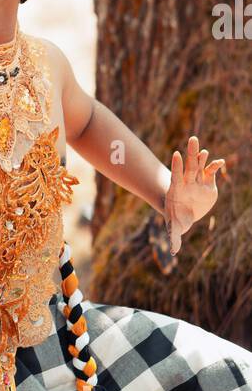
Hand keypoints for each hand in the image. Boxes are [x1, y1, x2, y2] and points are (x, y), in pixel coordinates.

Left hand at [164, 135, 224, 254]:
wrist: (183, 213)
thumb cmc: (177, 219)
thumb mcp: (174, 228)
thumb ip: (174, 237)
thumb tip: (172, 252)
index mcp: (178, 190)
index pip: (177, 175)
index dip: (177, 166)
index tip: (177, 153)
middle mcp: (187, 182)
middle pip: (189, 165)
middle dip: (190, 153)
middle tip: (192, 139)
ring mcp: (196, 180)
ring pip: (198, 165)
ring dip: (200, 155)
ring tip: (201, 144)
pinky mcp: (206, 182)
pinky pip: (210, 171)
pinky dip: (213, 166)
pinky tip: (218, 161)